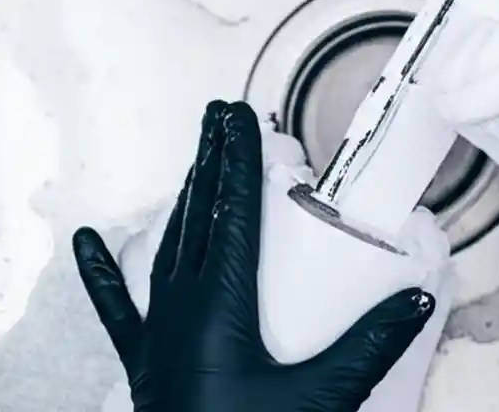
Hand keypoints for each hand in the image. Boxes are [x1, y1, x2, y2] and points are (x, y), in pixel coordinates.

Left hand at [73, 101, 435, 411]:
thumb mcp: (322, 401)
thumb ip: (369, 346)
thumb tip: (415, 299)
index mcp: (218, 309)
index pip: (232, 213)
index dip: (237, 160)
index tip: (240, 115)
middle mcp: (180, 311)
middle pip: (198, 217)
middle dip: (210, 162)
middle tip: (219, 116)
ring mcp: (156, 336)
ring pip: (168, 249)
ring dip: (184, 201)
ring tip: (196, 161)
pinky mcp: (144, 363)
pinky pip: (116, 309)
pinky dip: (101, 273)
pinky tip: (83, 240)